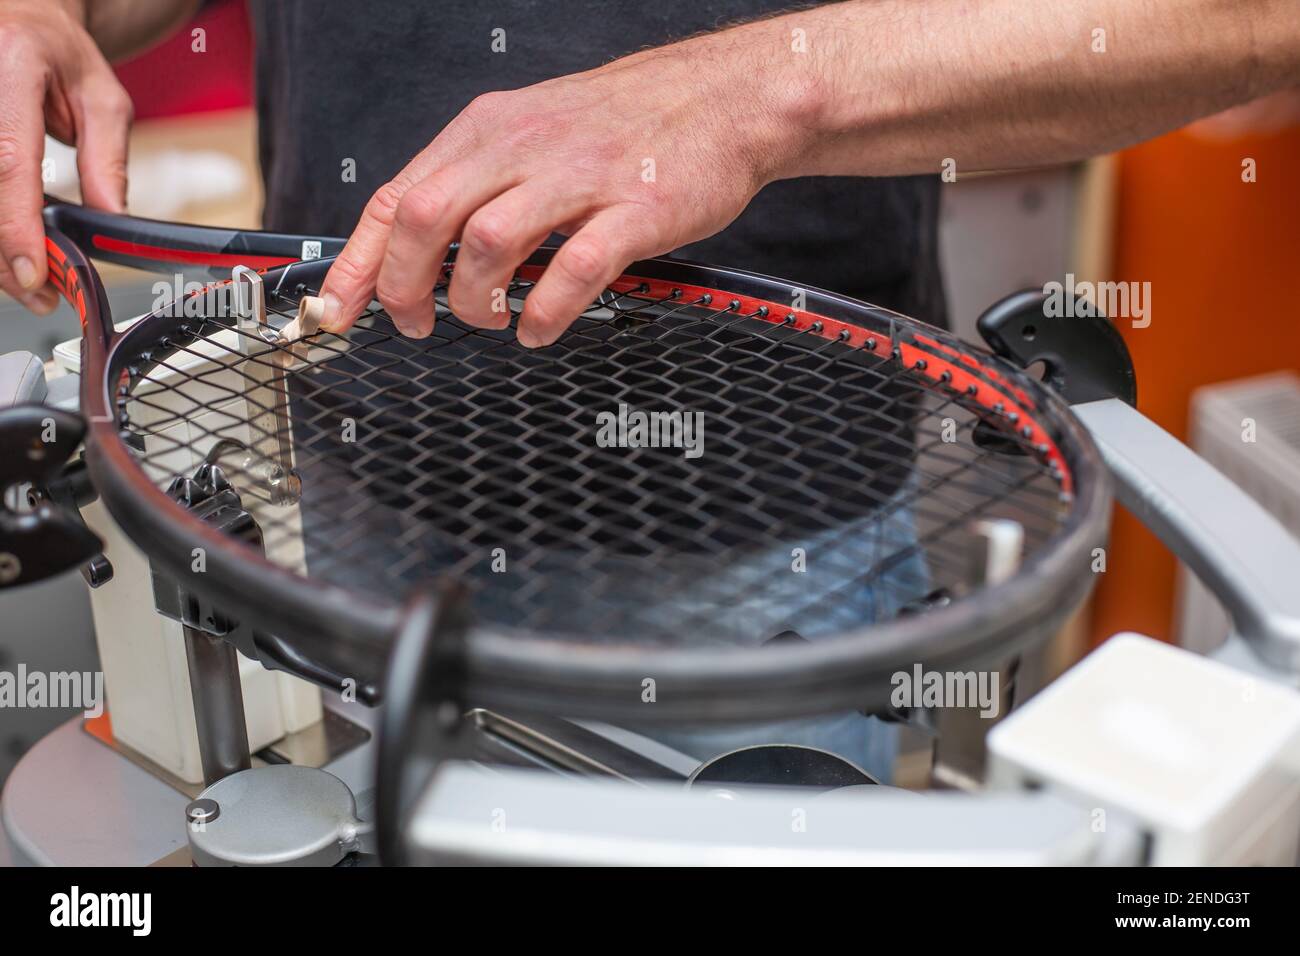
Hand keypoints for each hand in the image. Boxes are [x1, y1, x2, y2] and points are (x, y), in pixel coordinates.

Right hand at [0, 0, 131, 313]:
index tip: (35, 272)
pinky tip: (9, 250)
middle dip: (5, 251)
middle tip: (40, 291)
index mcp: (13, 70)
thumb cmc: (58, 54)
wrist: (20, 16)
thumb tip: (112, 218)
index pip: (11, 164)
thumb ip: (107, 159)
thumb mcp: (103, 99)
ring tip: (27, 278)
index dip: (18, 226)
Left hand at [318, 27, 802, 346]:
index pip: (396, 196)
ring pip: (487, 242)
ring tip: (490, 319)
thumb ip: (479, 183)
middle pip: (425, 217)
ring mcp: (580, 177)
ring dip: (473, 299)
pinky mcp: (635, 210)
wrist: (722, 96)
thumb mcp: (532, 133)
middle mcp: (524, 147)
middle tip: (417, 324)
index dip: (358, 262)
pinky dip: (546, 311)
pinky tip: (541, 327)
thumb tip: (422, 247)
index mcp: (489, 130)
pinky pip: (574, 269)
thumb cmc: (626, 126)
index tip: (337, 310)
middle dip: (404, 286)